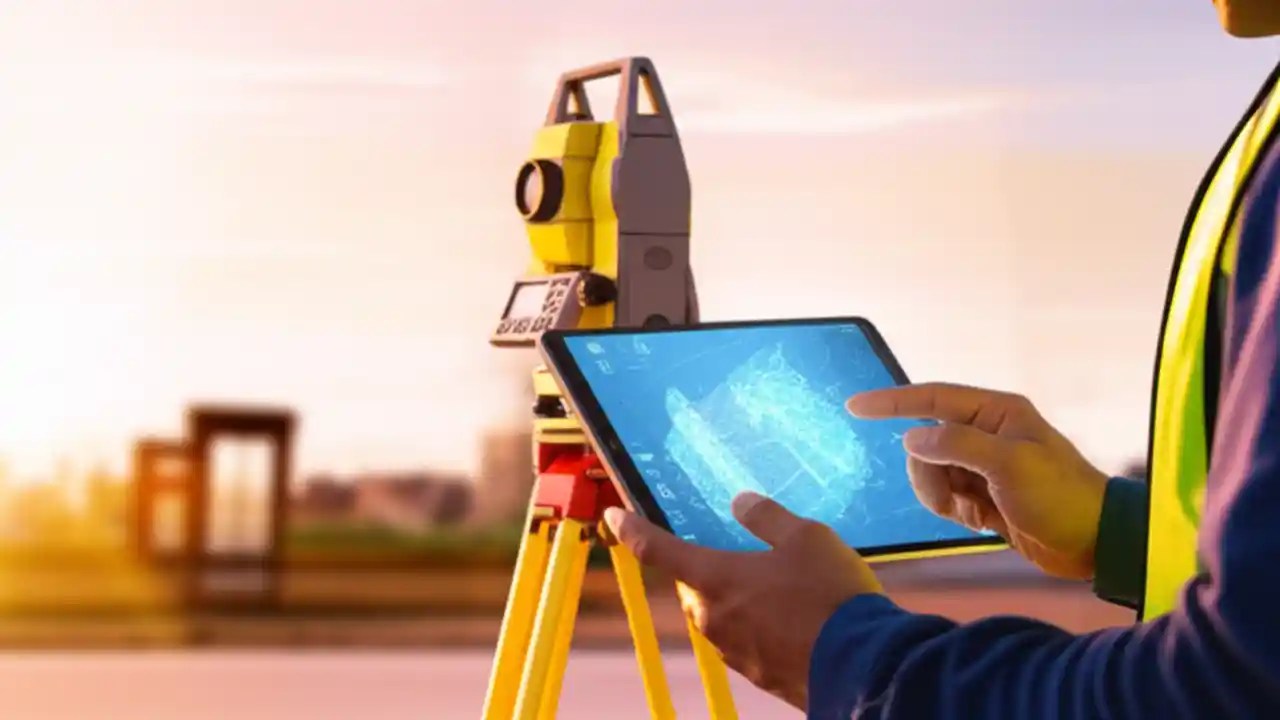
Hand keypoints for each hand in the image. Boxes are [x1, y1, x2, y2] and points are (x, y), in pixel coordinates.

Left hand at [604, 492, 880, 710]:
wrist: (862, 665)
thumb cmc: (830, 595)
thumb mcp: (805, 537)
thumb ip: (767, 517)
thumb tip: (741, 501)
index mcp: (715, 579)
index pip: (659, 549)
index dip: (633, 530)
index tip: (615, 516)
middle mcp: (713, 617)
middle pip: (692, 585)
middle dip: (704, 568)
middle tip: (738, 554)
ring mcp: (732, 650)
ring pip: (718, 614)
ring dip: (735, 598)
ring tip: (778, 586)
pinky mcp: (756, 674)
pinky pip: (743, 639)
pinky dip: (756, 624)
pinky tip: (791, 617)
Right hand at [847, 382, 1108, 579]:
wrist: (1094, 543)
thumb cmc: (1060, 497)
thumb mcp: (1010, 464)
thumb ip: (957, 445)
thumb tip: (911, 438)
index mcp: (996, 413)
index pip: (932, 399)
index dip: (892, 402)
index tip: (854, 407)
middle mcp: (985, 433)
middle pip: (925, 442)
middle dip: (927, 471)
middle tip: (953, 497)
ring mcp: (982, 466)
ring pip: (930, 472)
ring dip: (938, 494)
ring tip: (971, 511)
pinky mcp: (981, 496)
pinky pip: (944, 495)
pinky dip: (950, 509)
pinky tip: (977, 520)